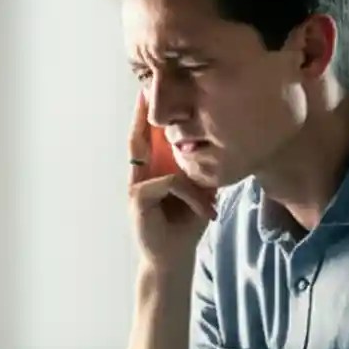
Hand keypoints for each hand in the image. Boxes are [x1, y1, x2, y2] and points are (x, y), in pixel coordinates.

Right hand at [127, 90, 215, 270]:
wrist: (173, 258)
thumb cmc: (185, 226)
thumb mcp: (198, 193)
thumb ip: (197, 172)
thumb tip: (211, 148)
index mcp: (154, 173)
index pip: (148, 140)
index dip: (147, 117)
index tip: (148, 93)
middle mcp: (140, 176)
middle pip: (138, 139)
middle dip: (141, 115)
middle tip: (144, 89)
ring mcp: (136, 187)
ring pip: (161, 161)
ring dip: (185, 171)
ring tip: (196, 187)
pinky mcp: (138, 199)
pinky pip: (169, 182)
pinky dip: (189, 193)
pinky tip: (201, 210)